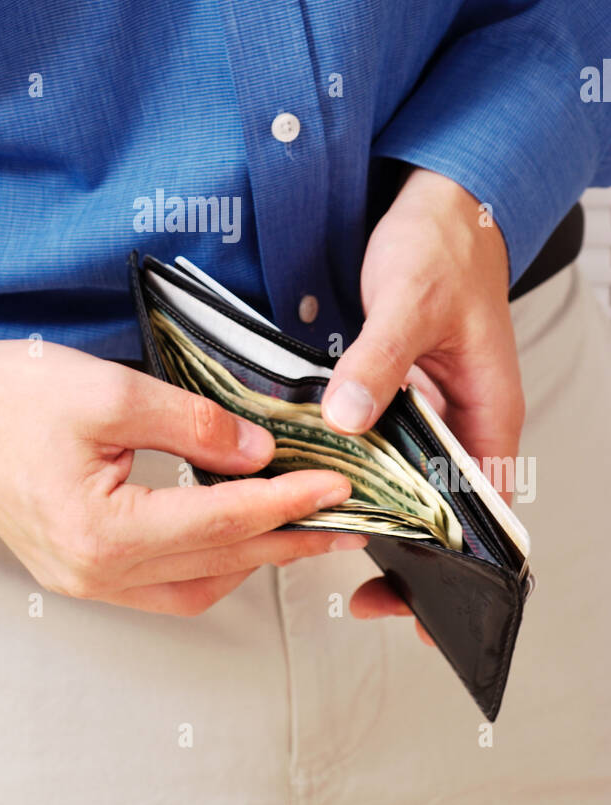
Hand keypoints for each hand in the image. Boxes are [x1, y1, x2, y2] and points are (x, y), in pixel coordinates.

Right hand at [0, 323, 356, 615]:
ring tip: (299, 529)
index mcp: (102, 531)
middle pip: (217, 562)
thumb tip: (257, 450)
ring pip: (194, 586)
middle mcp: (93, 572)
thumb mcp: (112, 392)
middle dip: (287, 540)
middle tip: (343, 521)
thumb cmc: (12, 394)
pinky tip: (233, 538)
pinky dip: (208, 564)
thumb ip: (193, 423)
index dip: (288, 503)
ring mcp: (82, 580)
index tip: (337, 486)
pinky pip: (161, 586)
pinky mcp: (77, 571)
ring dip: (251, 559)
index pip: (223, 521)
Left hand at [320, 166, 524, 640]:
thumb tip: (350, 418)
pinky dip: (354, 463)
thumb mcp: (408, 302)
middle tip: (364, 593)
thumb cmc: (444, 247)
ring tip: (330, 543)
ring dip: (376, 510)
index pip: (485, 512)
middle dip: (408, 553)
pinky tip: (316, 476)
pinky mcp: (396, 389)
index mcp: (488, 411)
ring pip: (406, 478)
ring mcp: (429, 406)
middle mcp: (462, 418)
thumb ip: (378, 361)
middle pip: (442, 508)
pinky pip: (379, 441)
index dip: (458, 565)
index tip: (420, 602)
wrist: (433, 201)